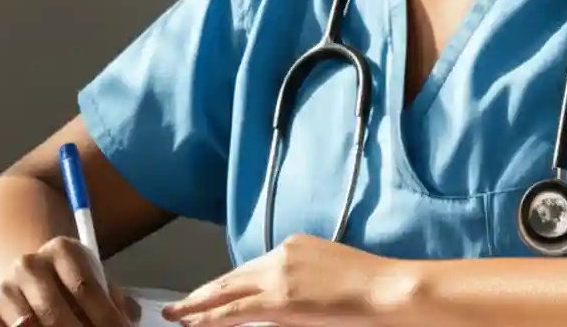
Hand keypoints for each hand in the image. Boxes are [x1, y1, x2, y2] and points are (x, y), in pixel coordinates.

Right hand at [0, 236, 140, 326]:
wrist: (30, 281)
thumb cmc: (71, 285)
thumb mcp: (96, 281)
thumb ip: (116, 301)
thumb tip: (130, 321)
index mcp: (62, 250)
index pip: (85, 289)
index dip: (106, 319)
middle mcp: (30, 264)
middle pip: (57, 313)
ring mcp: (6, 288)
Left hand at [161, 233, 414, 326]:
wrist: (388, 290)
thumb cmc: (374, 288)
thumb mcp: (332, 276)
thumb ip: (306, 283)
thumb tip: (289, 302)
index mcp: (296, 246)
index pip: (252, 268)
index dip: (228, 284)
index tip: (210, 294)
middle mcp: (282, 254)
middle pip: (232, 276)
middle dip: (203, 293)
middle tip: (178, 306)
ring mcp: (279, 275)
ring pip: (227, 291)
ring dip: (199, 305)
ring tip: (177, 316)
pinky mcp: (281, 299)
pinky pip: (235, 309)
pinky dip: (212, 317)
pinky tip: (195, 323)